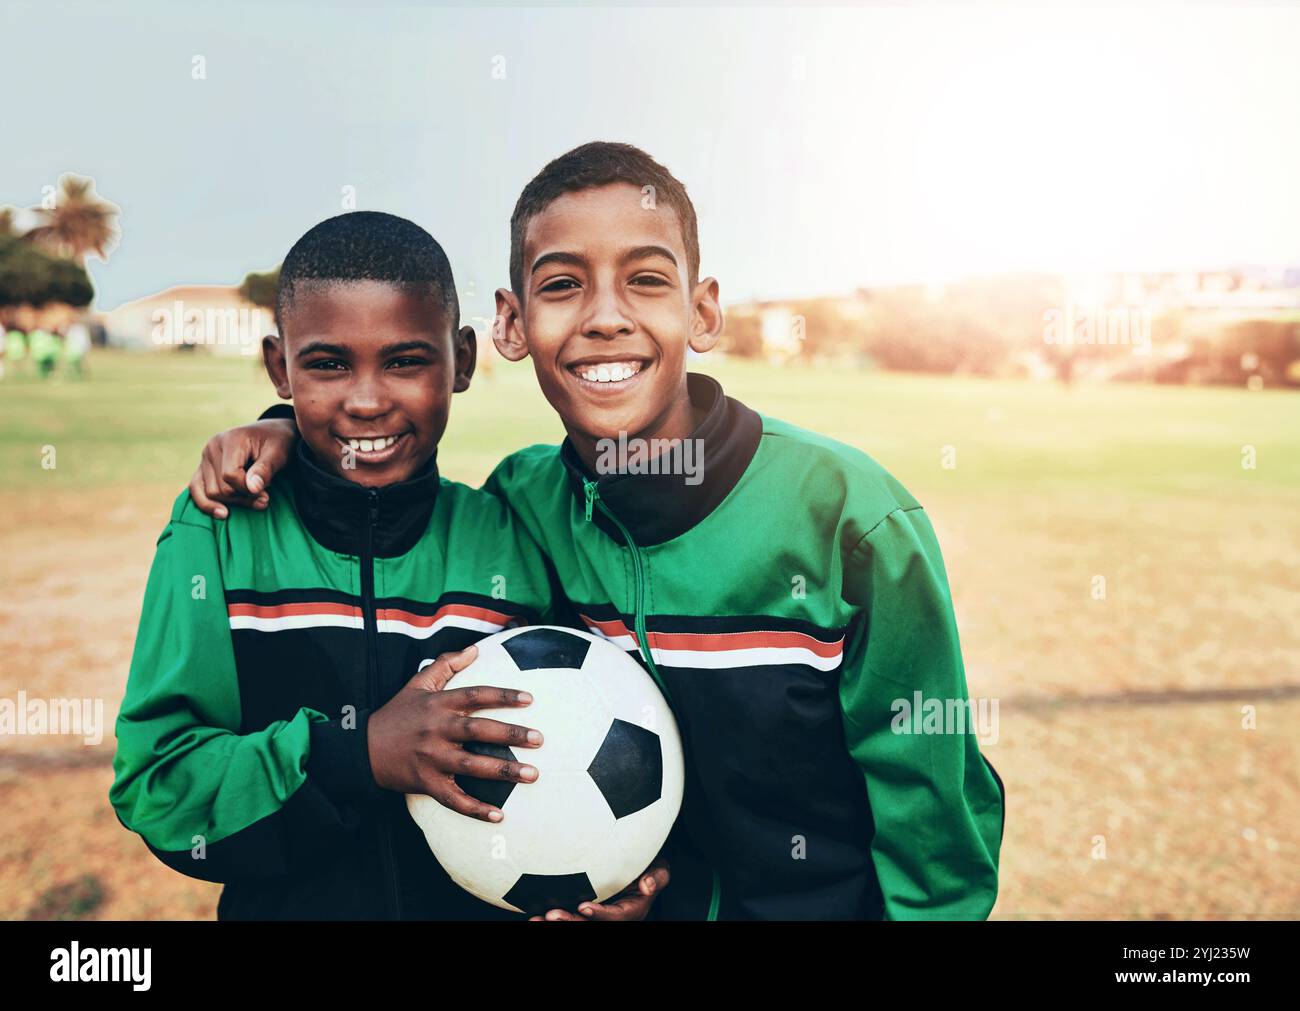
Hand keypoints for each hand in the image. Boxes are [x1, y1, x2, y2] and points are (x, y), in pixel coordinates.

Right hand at [188, 417, 297, 517]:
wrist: (272, 434)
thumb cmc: (277, 442)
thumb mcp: (278, 453)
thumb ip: (264, 470)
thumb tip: (252, 488)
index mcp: (230, 439)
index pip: (230, 475)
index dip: (248, 490)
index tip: (266, 493)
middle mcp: (212, 448)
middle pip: (220, 487)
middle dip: (244, 498)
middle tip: (265, 498)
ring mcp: (205, 458)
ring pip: (210, 493)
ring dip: (234, 502)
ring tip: (256, 500)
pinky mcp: (203, 468)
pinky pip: (196, 489)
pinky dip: (207, 504)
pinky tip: (223, 514)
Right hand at [369, 645, 543, 821]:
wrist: (362, 749)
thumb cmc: (396, 714)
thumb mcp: (417, 684)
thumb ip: (446, 665)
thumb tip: (475, 649)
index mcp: (438, 705)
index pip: (475, 695)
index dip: (503, 695)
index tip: (530, 698)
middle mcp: (437, 730)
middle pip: (478, 730)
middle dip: (511, 734)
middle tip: (539, 739)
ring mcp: (431, 758)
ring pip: (471, 765)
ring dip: (504, 770)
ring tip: (532, 774)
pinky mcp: (426, 782)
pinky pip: (453, 799)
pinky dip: (475, 809)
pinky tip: (499, 815)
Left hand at [530, 857, 669, 920]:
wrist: (635, 860)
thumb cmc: (649, 864)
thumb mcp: (659, 868)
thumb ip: (657, 876)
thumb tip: (648, 885)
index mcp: (631, 910)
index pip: (616, 916)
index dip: (600, 914)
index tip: (584, 906)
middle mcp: (611, 916)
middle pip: (590, 924)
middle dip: (571, 923)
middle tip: (550, 916)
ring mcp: (596, 913)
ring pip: (576, 921)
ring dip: (556, 922)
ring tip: (536, 919)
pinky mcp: (582, 908)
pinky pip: (568, 914)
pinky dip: (550, 916)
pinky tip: (532, 913)